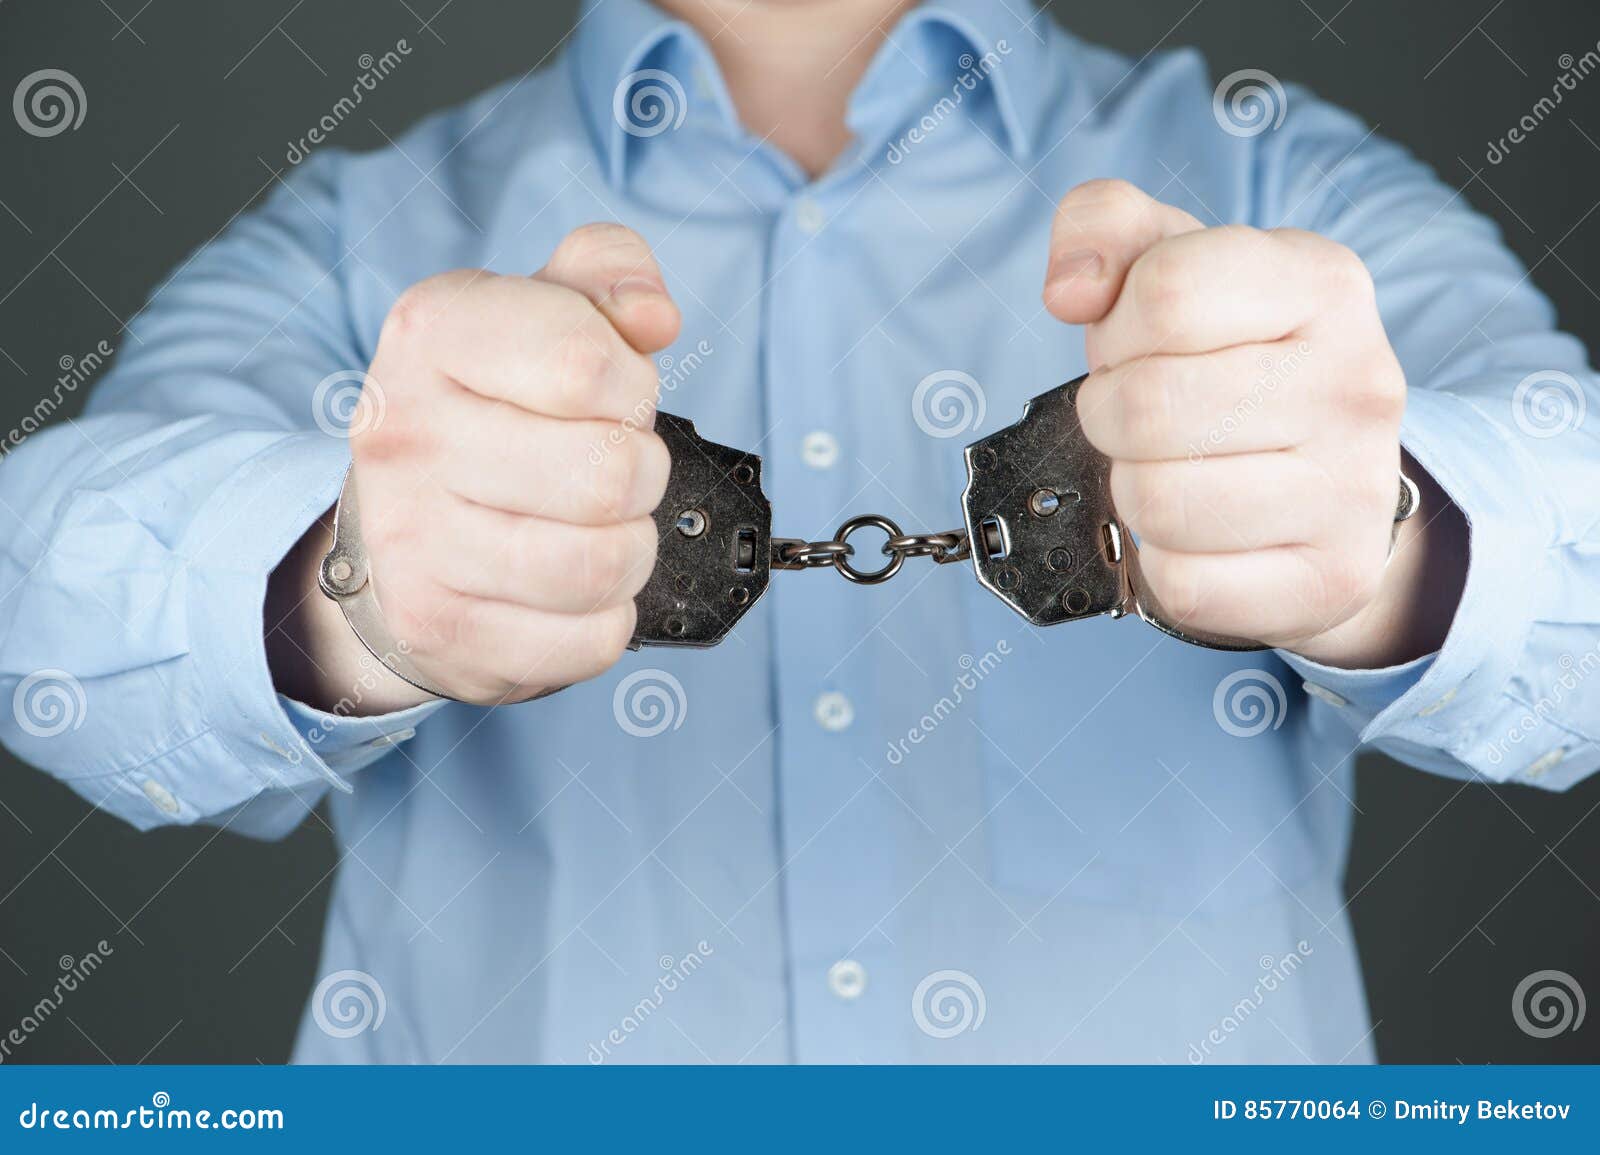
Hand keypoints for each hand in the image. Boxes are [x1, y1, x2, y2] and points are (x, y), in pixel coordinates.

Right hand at [270, 223, 677, 709]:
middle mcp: (405, 434)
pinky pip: (590, 638)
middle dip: (641, 473)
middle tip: (611, 471)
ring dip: (629, 549)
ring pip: (604, 563)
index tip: (608, 395)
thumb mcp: (542, 309)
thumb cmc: (491, 410)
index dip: (631, 385)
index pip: (588, 362)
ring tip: (596, 530)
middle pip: (610, 472)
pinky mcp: (440, 631)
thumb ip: (609, 272)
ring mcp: (413, 542)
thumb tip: (653, 315)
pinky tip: (570, 590)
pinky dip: (606, 618)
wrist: (391, 531)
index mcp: (431, 331)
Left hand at [1041, 180, 1463, 666]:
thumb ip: (1105, 227)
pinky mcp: (1330, 578)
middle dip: (1110, 414)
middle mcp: (1357, 381)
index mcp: (1322, 282)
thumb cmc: (1230, 359)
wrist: (1326, 476)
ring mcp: (1352, 487)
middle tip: (1141, 419)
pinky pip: (1182, 582)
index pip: (1166, 293)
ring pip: (1156, 500)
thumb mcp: (1174, 262)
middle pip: (1146, 404)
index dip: (1117, 329)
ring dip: (1131, 490)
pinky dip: (1158, 563)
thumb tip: (1070, 291)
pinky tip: (1192, 534)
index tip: (1134, 346)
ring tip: (1168, 470)